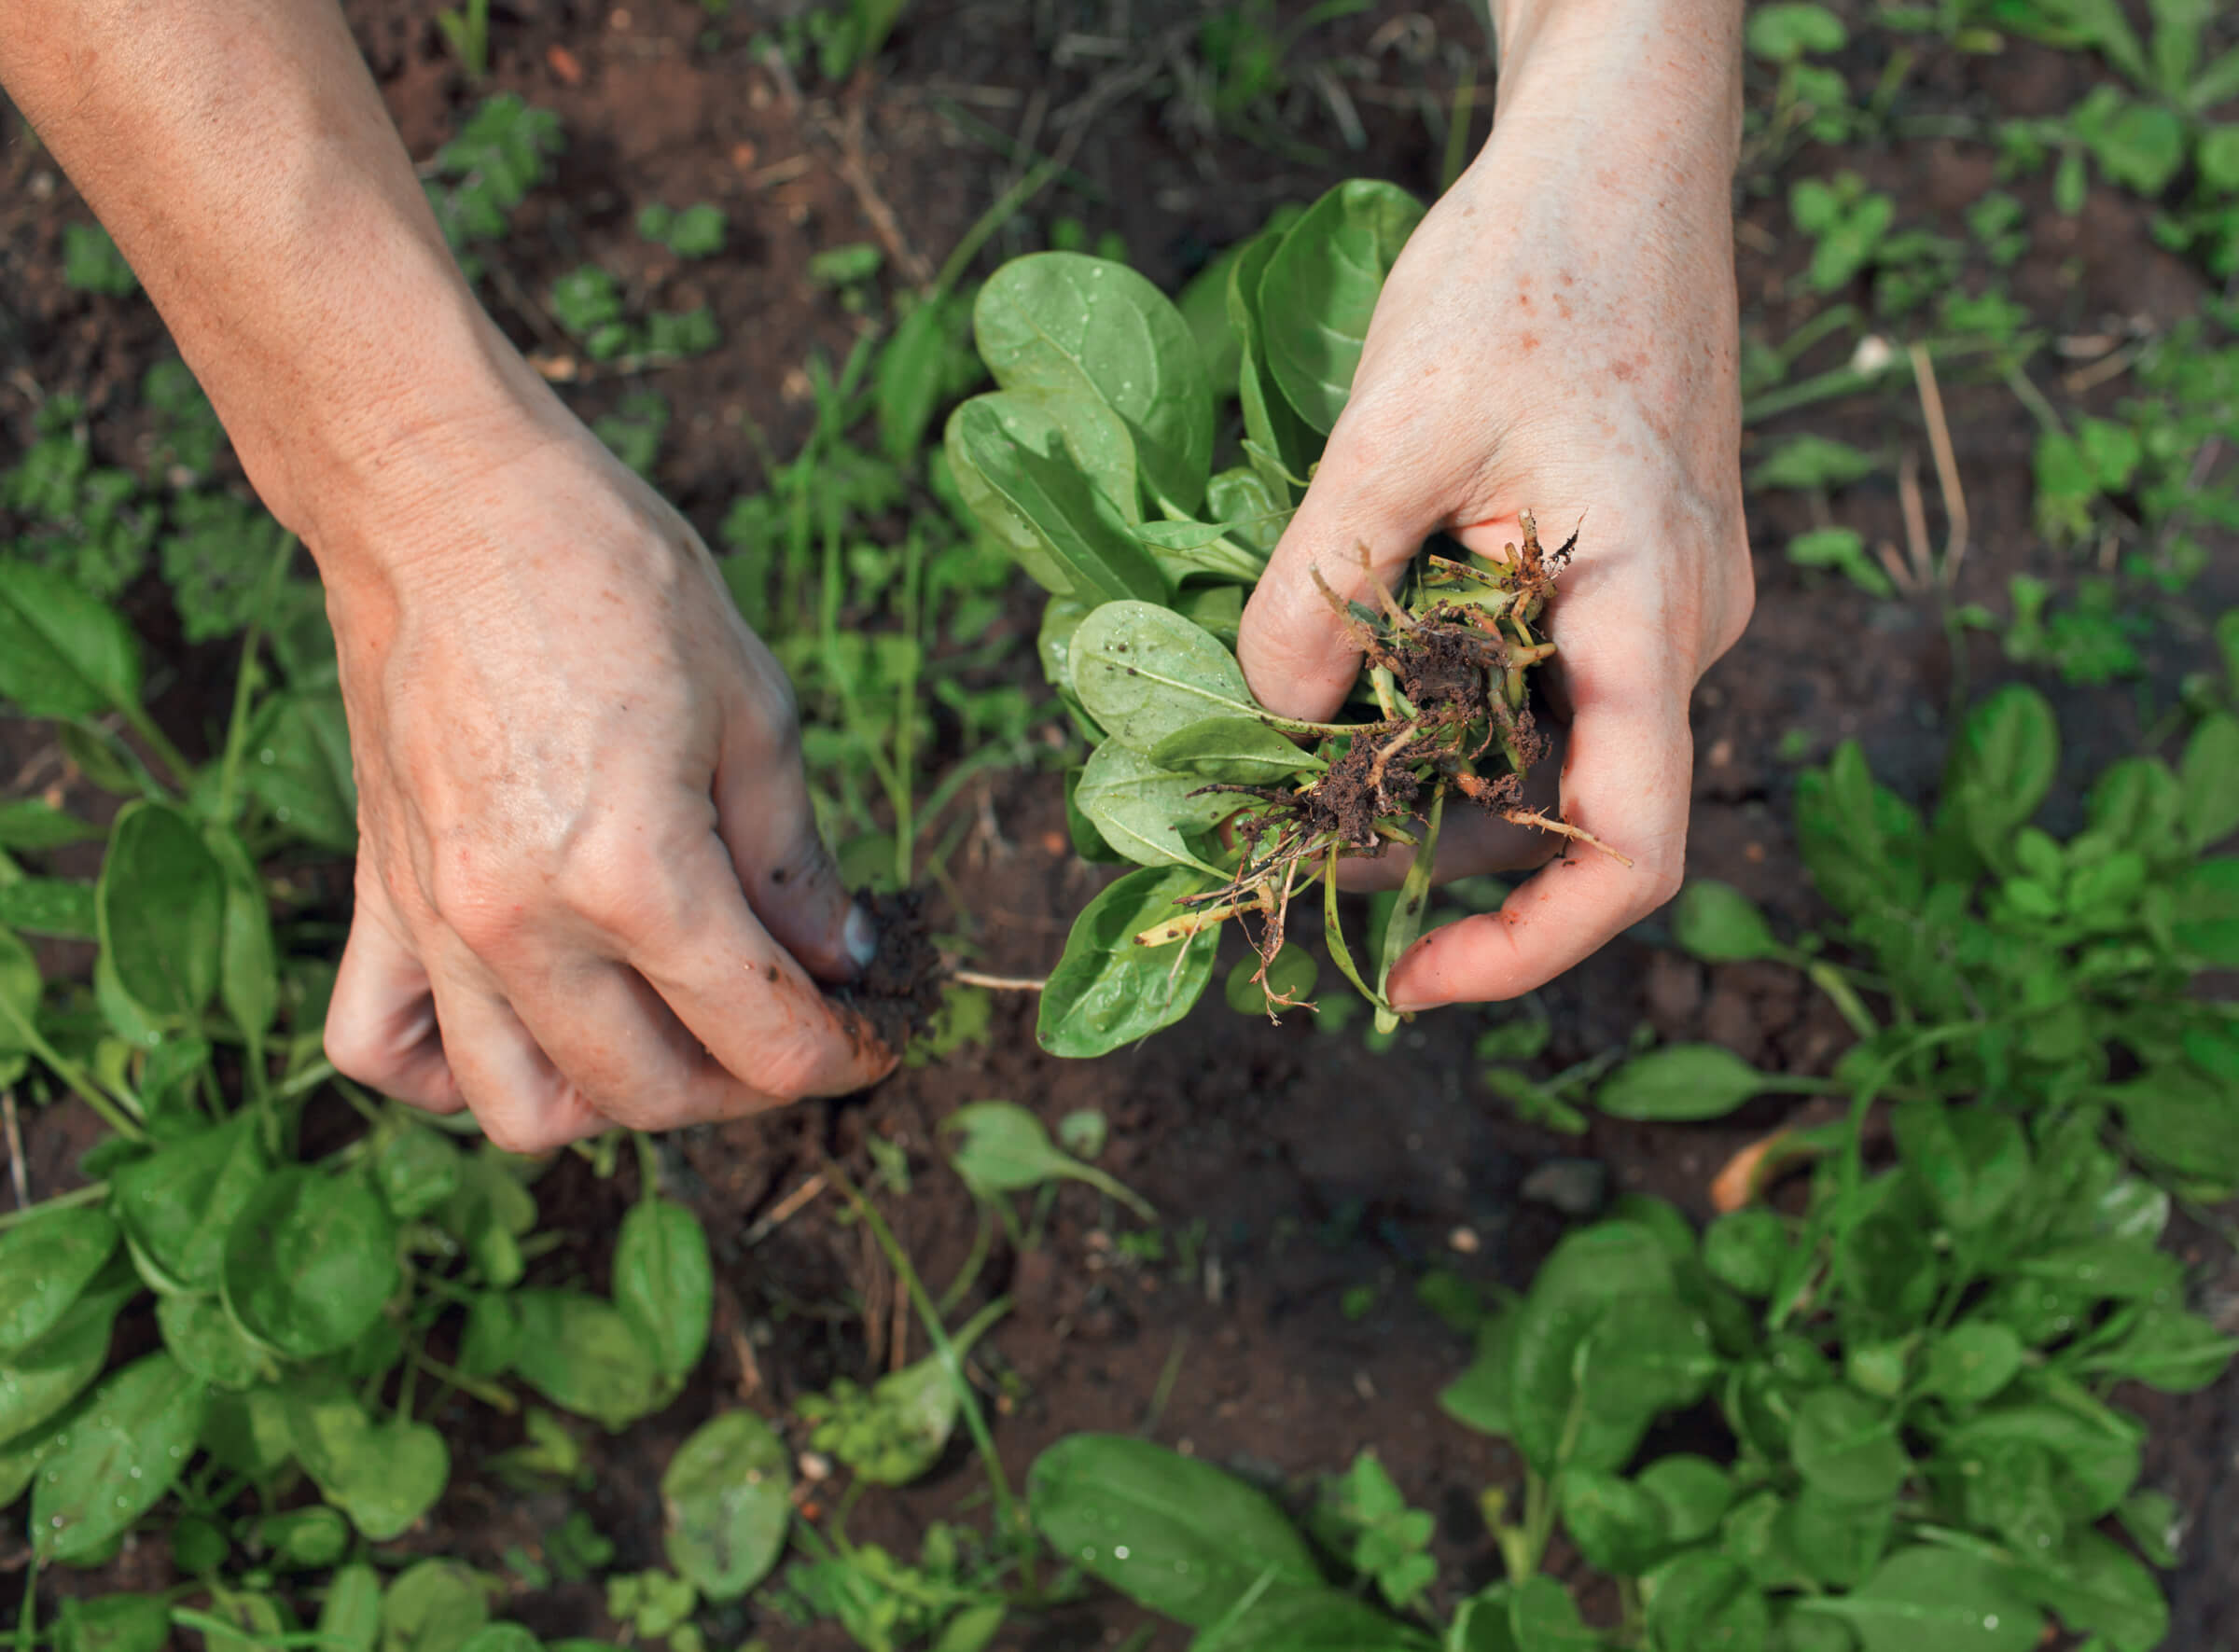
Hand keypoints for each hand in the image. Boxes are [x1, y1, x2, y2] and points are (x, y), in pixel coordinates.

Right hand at [316, 399, 892, 1151]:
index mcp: (635, 876)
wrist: (444, 493)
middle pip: (652, 1094)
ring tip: (670, 1027)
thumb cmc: (609, 571)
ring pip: (521, 1108)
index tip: (877, 1029)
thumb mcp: (754, 707)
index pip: (763, 1041)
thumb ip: (797, 861)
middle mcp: (522, 924)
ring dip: (613, 1095)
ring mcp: (438, 919)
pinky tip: (527, 1016)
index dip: (845, 1054)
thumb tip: (846, 956)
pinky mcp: (380, 893)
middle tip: (794, 1017)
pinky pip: (385, 1047)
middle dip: (749, 1082)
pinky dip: (452, 1067)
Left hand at [1236, 5, 1753, 1010]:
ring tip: (1304, 754)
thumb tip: (1260, 721)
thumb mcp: (1395, 429)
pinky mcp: (1630, 570)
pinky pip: (1551, 678)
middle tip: (1295, 846)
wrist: (1618, 161)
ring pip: (1553, 742)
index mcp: (1654, 612)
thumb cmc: (1528, 272)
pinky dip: (1456, 702)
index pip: (1631, 850)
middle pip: (1576, 809)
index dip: (1527, 949)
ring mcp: (1666, 603)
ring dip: (1437, 770)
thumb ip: (1324, 590)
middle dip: (1443, 854)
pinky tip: (1363, 669)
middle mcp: (1683, 631)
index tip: (1412, 979)